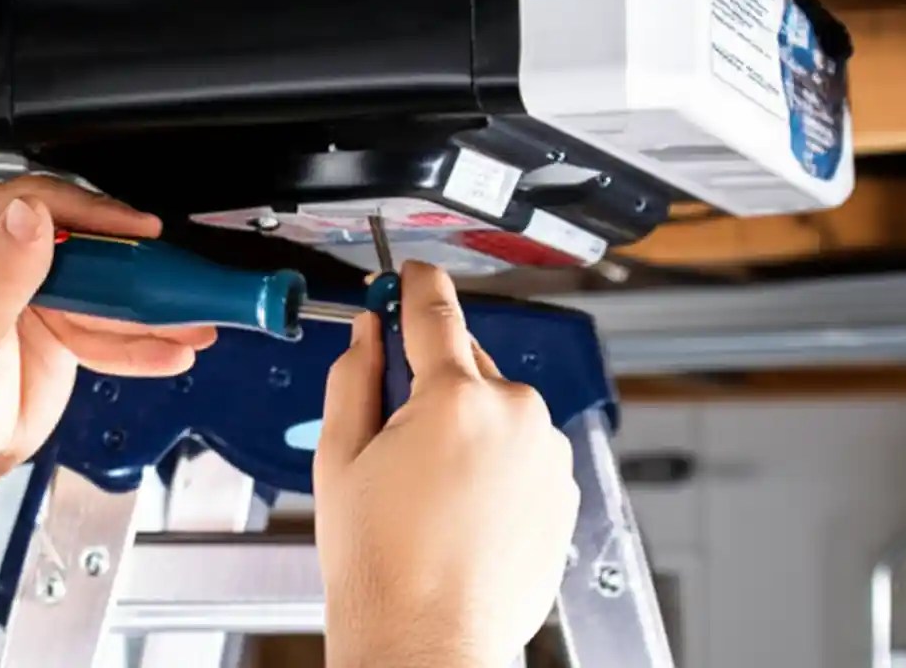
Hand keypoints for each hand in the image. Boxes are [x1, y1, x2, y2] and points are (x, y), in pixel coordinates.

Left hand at [0, 177, 216, 497]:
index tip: (131, 227)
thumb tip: (33, 215)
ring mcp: (32, 291)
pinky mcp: (60, 326)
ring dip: (148, 308)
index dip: (86, 211)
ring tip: (192, 321)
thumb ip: (1, 275)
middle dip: (130, 261)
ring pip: (102, 286)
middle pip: (78, 239)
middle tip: (170, 269)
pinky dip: (141, 343)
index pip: (30, 204)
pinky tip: (172, 350)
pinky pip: (108, 327)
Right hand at [314, 262, 578, 667]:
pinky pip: (523, 449)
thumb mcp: (340, 458)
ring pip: (497, 408)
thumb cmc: (383, 567)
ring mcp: (547, 454)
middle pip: (467, 362)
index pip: (434, 310)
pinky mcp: (564, 489)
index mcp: (456, 399)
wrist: (427, 642)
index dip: (415, 284)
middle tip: (394, 432)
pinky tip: (462, 506)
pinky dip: (495, 460)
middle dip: (431, 381)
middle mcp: (515, 416)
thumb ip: (354, 377)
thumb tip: (368, 333)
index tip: (411, 274)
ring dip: (466, 424)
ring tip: (429, 489)